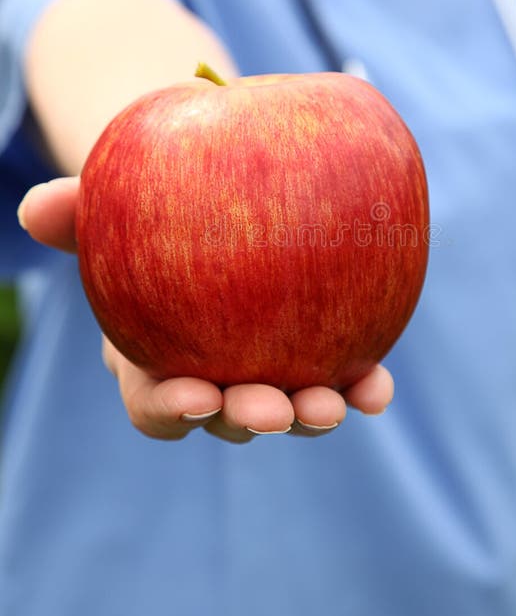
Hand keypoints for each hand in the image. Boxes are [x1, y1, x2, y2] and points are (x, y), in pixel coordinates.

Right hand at [18, 177, 393, 442]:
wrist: (211, 196)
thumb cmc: (149, 210)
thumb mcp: (110, 206)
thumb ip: (77, 212)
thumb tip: (36, 207)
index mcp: (155, 356)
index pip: (156, 402)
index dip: (172, 410)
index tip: (195, 396)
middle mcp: (214, 372)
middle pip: (228, 416)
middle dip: (250, 419)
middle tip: (275, 408)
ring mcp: (269, 367)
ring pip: (289, 408)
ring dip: (312, 415)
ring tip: (338, 403)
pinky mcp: (317, 350)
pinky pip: (341, 375)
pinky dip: (361, 387)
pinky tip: (379, 386)